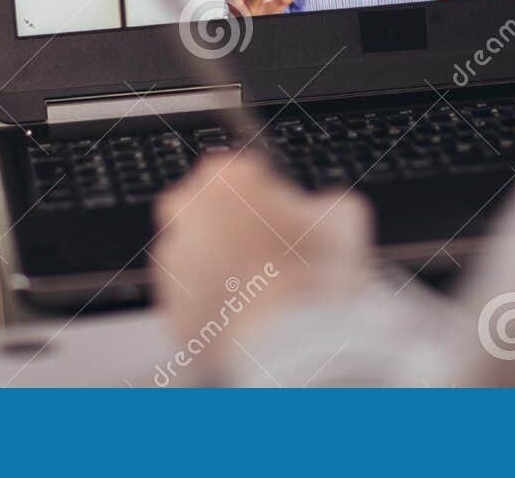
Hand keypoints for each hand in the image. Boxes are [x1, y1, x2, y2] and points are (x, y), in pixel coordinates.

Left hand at [152, 151, 373, 371]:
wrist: (290, 342)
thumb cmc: (314, 274)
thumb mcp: (343, 217)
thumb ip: (323, 203)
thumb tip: (324, 212)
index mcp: (227, 178)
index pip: (237, 172)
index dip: (262, 195)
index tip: (279, 214)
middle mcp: (188, 213)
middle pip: (202, 208)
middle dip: (227, 224)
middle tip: (264, 249)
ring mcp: (174, 261)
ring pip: (195, 255)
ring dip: (220, 267)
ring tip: (262, 291)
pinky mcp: (171, 305)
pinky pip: (192, 298)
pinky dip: (214, 304)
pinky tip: (248, 316)